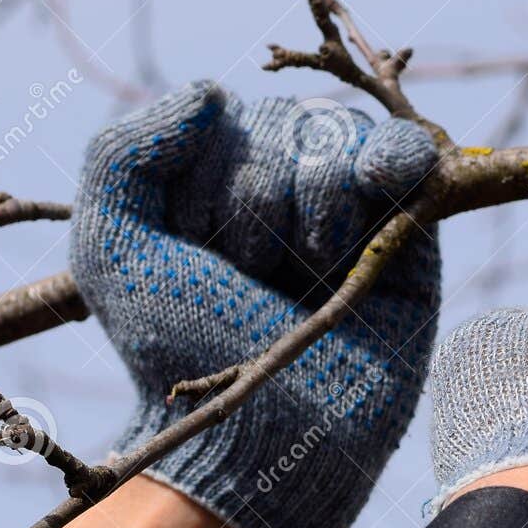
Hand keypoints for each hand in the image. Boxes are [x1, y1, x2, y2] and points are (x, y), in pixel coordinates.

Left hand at [69, 81, 440, 527]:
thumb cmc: (185, 352)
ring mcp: (352, 207)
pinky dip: (395, 156)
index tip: (203, 256)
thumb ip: (126, 153)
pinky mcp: (413, 231)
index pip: (227, 120)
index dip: (211, 184)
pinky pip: (408, 154)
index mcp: (215, 184)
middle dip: (262, 204)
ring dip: (316, 204)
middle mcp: (286, 187)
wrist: (266, 437)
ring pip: (341, 137)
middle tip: (258, 278)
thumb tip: (212, 91)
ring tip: (309, 275)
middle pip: (287, 124)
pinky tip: (382, 180)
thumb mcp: (114, 249)